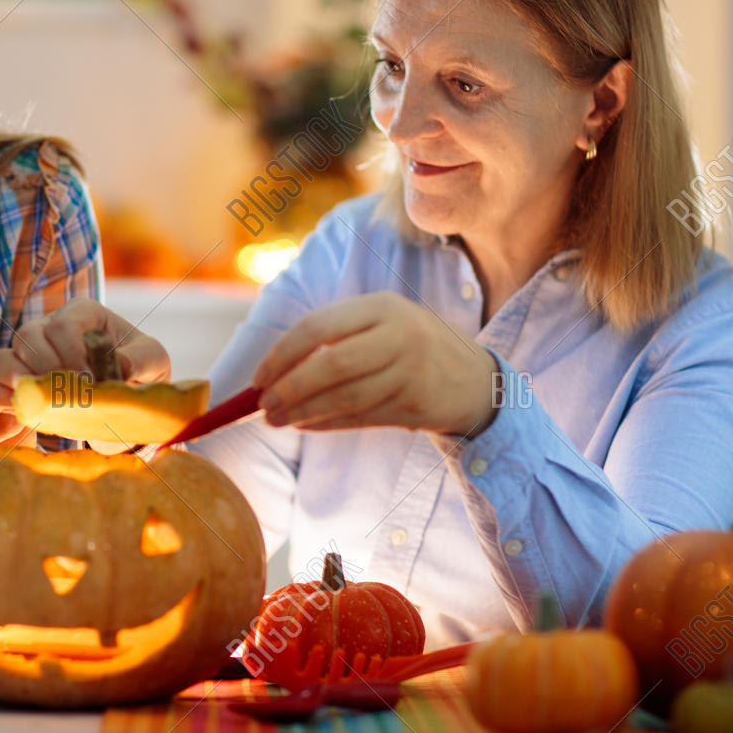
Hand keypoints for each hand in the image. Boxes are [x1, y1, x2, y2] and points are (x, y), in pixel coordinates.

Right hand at [0, 298, 170, 404]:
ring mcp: (28, 354)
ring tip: (44, 404)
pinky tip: (26, 414)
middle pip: (27, 337)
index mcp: (83, 314)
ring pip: (3, 359)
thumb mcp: (152, 361)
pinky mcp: (16, 382)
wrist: (124, 397)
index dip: (72, 355)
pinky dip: (2, 401)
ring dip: (19, 384)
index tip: (89, 382)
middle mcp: (49, 327)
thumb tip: (116, 366)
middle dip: (47, 371)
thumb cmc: (139, 370)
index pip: (63, 324)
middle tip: (70, 398)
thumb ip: (139, 360)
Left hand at [252, 292, 498, 436]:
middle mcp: (399, 335)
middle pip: (332, 365)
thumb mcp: (380, 324)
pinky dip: (327, 423)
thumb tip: (272, 371)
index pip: (319, 327)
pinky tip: (306, 425)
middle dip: (290, 388)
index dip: (282, 355)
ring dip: (304, 412)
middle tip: (263, 406)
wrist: (474, 379)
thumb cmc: (409, 347)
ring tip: (276, 420)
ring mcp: (411, 371)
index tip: (259, 377)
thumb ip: (334, 338)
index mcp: (381, 307)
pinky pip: (361, 417)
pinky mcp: (416, 405)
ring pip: (346, 396)